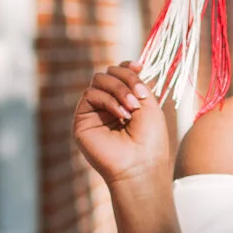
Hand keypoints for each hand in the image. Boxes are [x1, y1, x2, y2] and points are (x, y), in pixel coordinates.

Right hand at [73, 61, 175, 192]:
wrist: (141, 166)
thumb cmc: (150, 141)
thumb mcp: (149, 105)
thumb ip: (135, 83)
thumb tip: (128, 66)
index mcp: (123, 103)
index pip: (118, 74)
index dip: (127, 67)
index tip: (140, 67)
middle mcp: (106, 107)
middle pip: (108, 73)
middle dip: (126, 79)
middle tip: (140, 97)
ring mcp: (93, 114)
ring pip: (98, 80)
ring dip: (119, 89)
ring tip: (132, 108)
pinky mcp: (82, 121)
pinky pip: (90, 94)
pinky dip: (109, 100)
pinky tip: (122, 115)